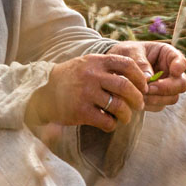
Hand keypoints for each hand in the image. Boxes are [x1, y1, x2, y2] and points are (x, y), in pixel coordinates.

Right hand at [26, 54, 148, 131]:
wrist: (42, 92)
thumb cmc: (71, 79)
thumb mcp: (87, 64)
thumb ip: (108, 67)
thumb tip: (140, 77)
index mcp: (96, 61)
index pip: (127, 64)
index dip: (140, 77)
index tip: (143, 86)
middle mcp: (92, 75)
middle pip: (126, 87)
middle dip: (138, 99)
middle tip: (139, 105)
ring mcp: (86, 93)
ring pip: (119, 106)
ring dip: (126, 115)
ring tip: (125, 117)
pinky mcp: (80, 111)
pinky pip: (107, 121)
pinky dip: (112, 125)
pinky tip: (108, 123)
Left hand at [106, 41, 185, 109]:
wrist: (114, 66)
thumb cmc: (125, 53)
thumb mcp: (130, 52)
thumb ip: (140, 62)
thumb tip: (149, 79)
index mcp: (166, 54)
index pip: (181, 61)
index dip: (180, 66)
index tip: (175, 71)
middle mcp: (170, 72)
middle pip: (181, 84)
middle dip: (167, 87)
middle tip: (150, 88)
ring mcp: (166, 87)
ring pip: (172, 98)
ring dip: (157, 98)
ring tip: (140, 95)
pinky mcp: (158, 99)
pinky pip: (160, 106)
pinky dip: (150, 104)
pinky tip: (137, 100)